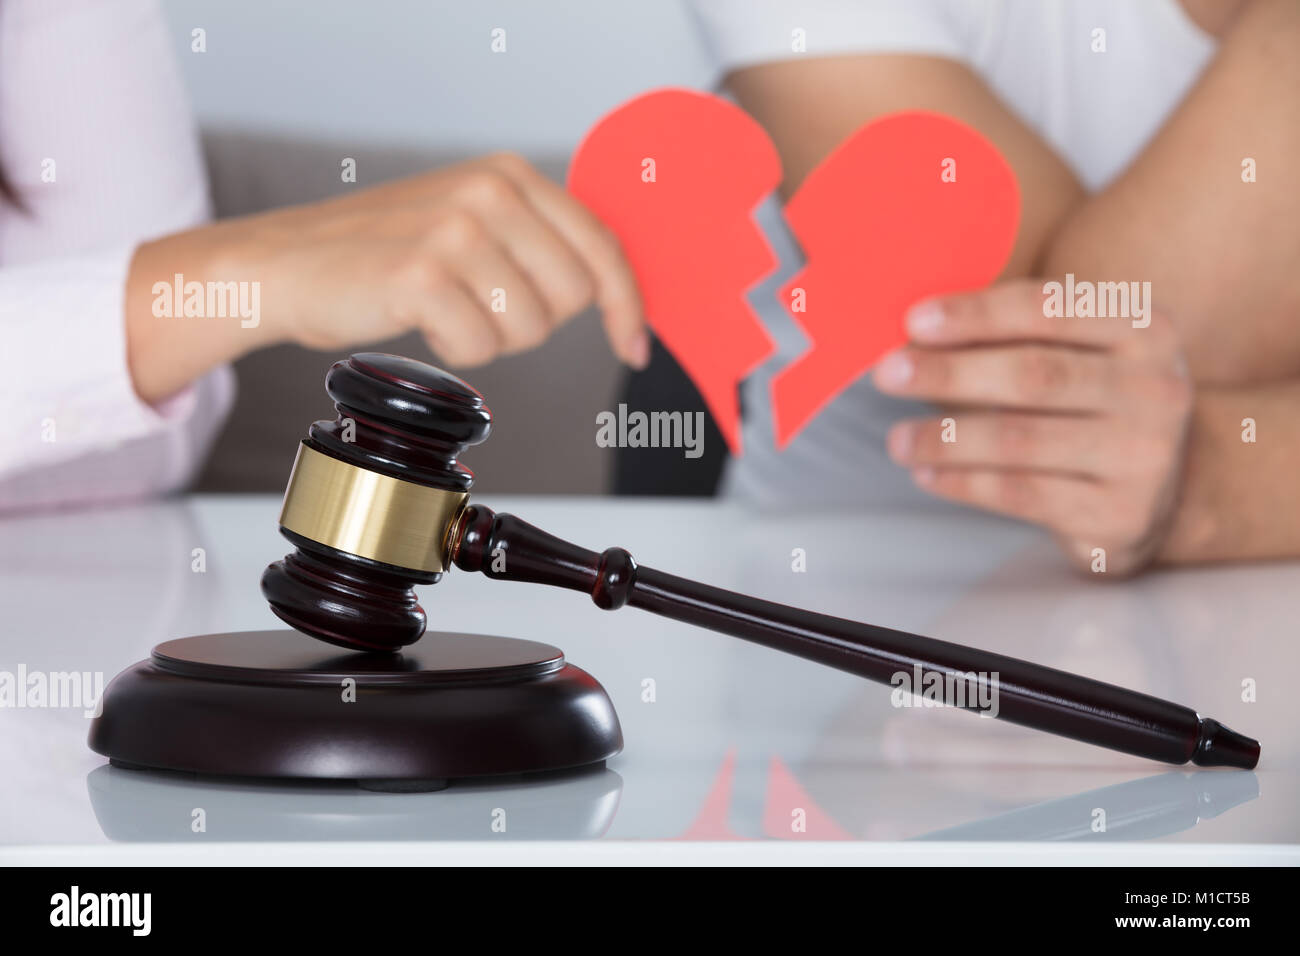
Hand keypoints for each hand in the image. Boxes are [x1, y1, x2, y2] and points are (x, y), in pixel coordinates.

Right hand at [128, 152, 646, 400]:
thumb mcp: (471, 221)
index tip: (633, 345)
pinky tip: (423, 322)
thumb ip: (537, 240)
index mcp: (510, 175)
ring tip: (446, 308)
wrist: (288, 264)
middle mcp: (490, 192)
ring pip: (531, 329)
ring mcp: (456, 230)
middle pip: (573, 298)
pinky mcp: (424, 275)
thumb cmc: (384, 253)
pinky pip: (482, 348)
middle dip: (535, 321)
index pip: (603, 246)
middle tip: (480, 305)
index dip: (627, 305)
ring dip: (492, 338)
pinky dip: (455, 350)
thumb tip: (612, 288)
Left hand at [874, 279, 1193, 574]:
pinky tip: (926, 473)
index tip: (914, 321)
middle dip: (950, 373)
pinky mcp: (1117, 513)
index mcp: (1144, 329)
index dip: (976, 314)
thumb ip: (1013, 337)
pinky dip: (965, 482)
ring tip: (897, 439)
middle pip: (1034, 375)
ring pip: (1022, 440)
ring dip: (946, 437)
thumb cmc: (1096, 404)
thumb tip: (913, 335)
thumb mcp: (1080, 355)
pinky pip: (1022, 493)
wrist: (1172, 488)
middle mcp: (1153, 388)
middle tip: (887, 374)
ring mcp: (1142, 455)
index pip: (1049, 309)